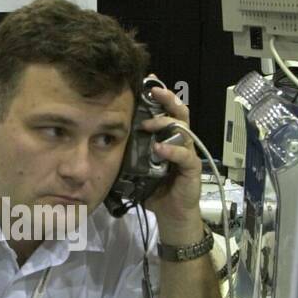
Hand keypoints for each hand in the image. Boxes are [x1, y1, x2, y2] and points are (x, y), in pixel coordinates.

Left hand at [141, 79, 203, 235]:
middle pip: (180, 113)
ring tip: (149, 124)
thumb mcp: (138, 168)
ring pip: (183, 130)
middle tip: (154, 91)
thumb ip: (130, 153)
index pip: (166, 112)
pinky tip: (159, 148)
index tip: (147, 83)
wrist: (172, 215)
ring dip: (165, 124)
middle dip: (168, 99)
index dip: (159, 97)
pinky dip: (172, 151)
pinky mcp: (192, 169)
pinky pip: (185, 155)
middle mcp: (180, 142)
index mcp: (168, 139)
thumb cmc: (156, 190)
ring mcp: (188, 154)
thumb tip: (105, 140)